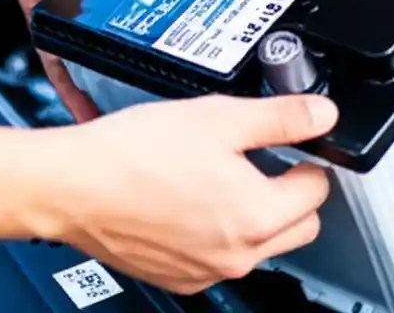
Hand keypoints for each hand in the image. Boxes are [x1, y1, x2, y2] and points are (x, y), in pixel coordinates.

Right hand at [44, 94, 338, 293]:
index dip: (307, 161)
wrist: (71, 186)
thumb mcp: (218, 117)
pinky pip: (219, 259)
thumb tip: (322, 114)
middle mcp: (237, 256)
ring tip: (219, 178)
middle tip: (262, 162)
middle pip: (299, 227)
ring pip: (260, 247)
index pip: (316, 191)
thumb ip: (281, 117)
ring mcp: (207, 272)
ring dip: (255, 217)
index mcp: (256, 216)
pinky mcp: (179, 279)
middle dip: (290, 195)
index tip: (293, 147)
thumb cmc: (133, 154)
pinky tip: (190, 201)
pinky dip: (217, 234)